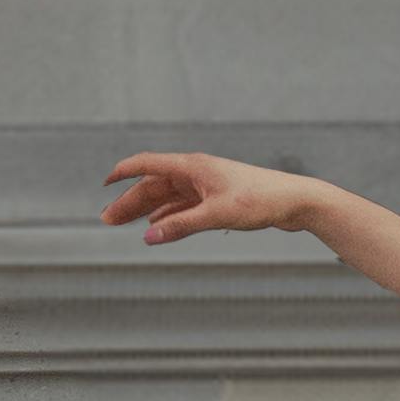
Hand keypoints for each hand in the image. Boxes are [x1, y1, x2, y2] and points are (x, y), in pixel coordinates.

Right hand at [103, 151, 322, 243]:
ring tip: (123, 224)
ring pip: (167, 196)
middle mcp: (196, 171)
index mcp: (192, 166)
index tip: (103, 185)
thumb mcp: (217, 215)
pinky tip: (156, 225)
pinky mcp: (217, 197)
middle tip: (106, 220)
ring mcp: (206, 184)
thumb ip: (181, 226)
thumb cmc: (261, 201)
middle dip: (128, 201)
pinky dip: (167, 214)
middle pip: (153, 184)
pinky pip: (183, 205)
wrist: (296, 201)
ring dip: (145, 209)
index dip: (123, 173)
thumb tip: (149, 237)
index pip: (147, 164)